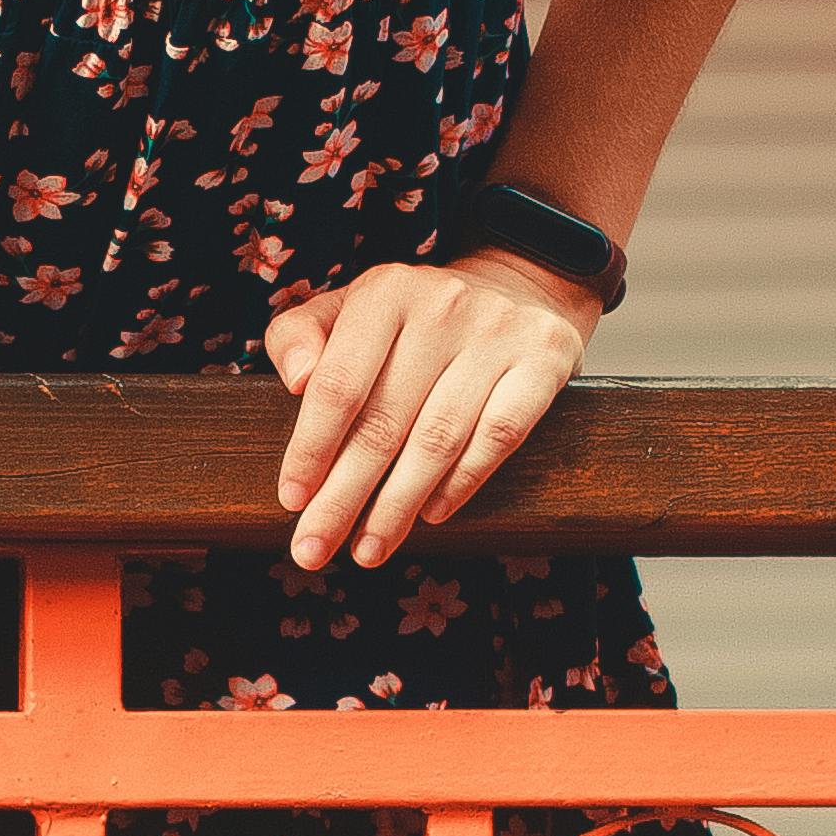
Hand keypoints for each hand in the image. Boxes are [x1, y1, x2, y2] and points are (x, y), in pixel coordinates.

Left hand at [260, 252, 601, 572]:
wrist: (514, 287)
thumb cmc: (412, 317)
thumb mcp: (346, 307)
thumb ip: (298, 335)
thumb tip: (296, 381)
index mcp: (385, 292)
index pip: (339, 384)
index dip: (311, 449)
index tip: (292, 500)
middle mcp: (443, 305)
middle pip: (384, 422)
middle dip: (344, 496)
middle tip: (317, 547)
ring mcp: (498, 332)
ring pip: (439, 438)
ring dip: (398, 505)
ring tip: (369, 548)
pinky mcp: (544, 360)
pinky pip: (499, 436)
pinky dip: (463, 481)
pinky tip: (432, 514)